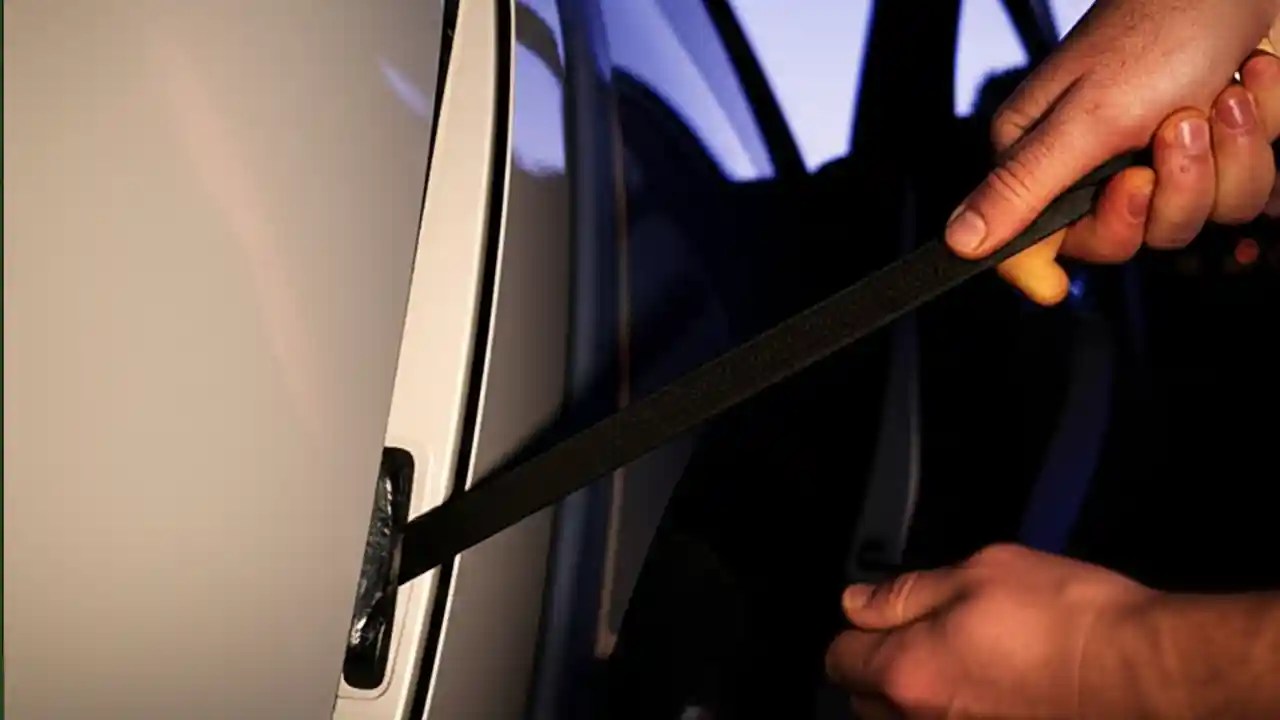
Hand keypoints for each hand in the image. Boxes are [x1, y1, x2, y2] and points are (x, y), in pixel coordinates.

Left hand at [824, 544, 1159, 718]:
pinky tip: (988, 695)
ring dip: (915, 702)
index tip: (881, 618)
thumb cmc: (1066, 616)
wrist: (1147, 674)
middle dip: (880, 673)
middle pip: (866, 703)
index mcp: (906, 671)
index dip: (856, 633)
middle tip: (924, 642)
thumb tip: (855, 604)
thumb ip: (906, 593)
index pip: (839, 660)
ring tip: (961, 670)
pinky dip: (955, 715)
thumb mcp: (982, 573)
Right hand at [944, 0, 1279, 304]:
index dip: (1046, 267)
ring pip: (1199, 215)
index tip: (1056, 288)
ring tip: (1219, 97)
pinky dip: (1257, 133)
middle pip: (1132, 239)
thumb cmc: (1160, 29)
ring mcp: (1161, 161)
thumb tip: (954, 241)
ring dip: (1228, 155)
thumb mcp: (1086, 119)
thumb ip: (1022, 187)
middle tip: (1174, 130)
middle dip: (1173, 189)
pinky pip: (1246, 186)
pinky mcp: (1218, 153)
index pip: (1034, 245)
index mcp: (1046, 159)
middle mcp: (1100, 166)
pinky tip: (1245, 85)